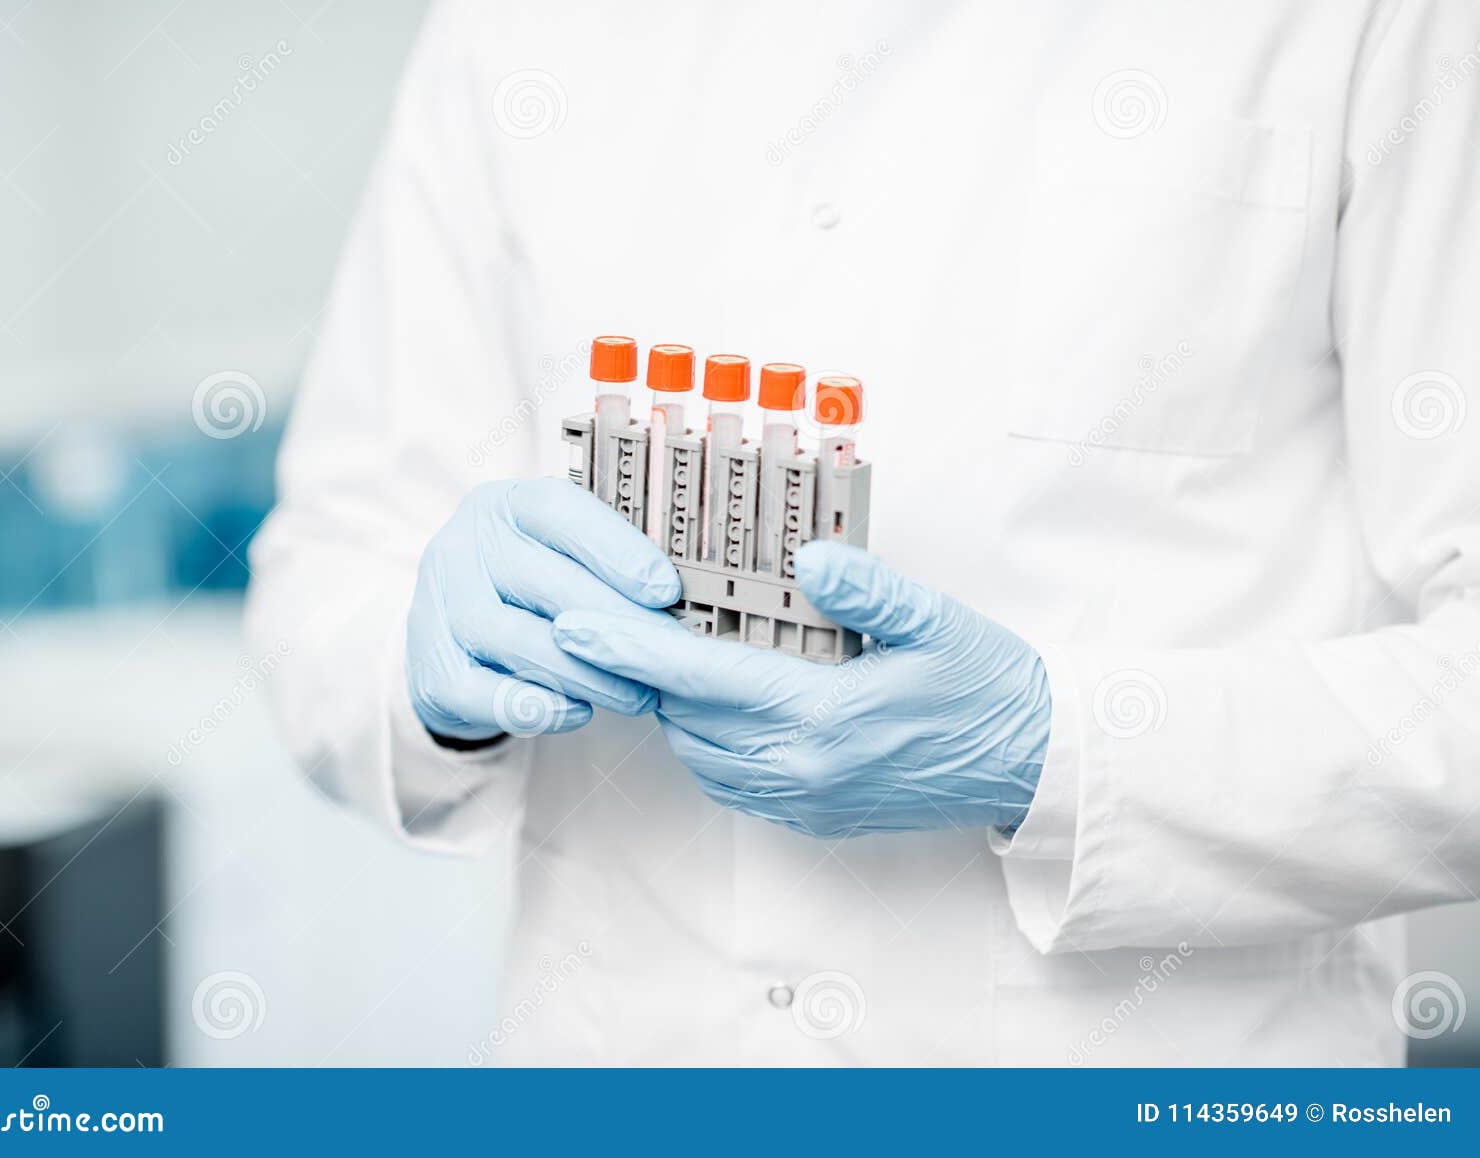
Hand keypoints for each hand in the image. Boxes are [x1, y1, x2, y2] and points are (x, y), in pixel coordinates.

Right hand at [407, 478, 680, 740]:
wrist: (456, 638)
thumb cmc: (531, 590)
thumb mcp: (560, 554)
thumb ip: (607, 560)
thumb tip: (678, 592)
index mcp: (504, 505)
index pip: (558, 512)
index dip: (616, 550)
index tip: (665, 590)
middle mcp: (462, 545)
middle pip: (544, 582)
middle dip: (616, 624)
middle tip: (667, 657)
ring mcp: (437, 606)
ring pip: (515, 639)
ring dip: (585, 673)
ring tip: (637, 696)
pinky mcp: (430, 667)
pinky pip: (484, 693)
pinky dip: (536, 707)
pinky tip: (578, 712)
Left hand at [551, 540, 1050, 836]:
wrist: (1034, 761)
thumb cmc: (988, 684)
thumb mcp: (938, 621)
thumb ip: (868, 589)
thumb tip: (807, 558)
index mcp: (826, 717)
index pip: (701, 678)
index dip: (630, 650)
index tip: (573, 625)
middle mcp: (804, 769)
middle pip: (686, 720)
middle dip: (637, 674)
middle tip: (602, 623)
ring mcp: (807, 800)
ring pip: (702, 756)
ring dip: (673, 709)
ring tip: (656, 656)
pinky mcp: (815, 816)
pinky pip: (733, 781)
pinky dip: (708, 741)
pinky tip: (714, 703)